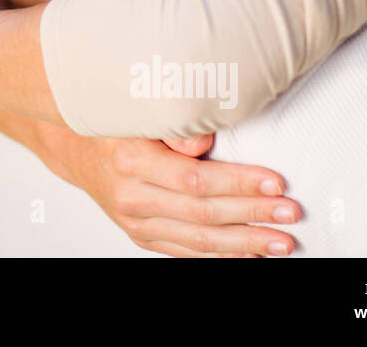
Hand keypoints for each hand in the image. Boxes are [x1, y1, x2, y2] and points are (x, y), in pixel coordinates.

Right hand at [52, 131, 300, 256]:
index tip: (276, 182)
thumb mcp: (138, 110)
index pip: (194, 180)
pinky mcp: (141, 237)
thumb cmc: (116, 124)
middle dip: (252, 215)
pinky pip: (186, 252)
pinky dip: (220, 256)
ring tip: (281, 241)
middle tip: (290, 213)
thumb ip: (173, 124)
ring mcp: (135, 222)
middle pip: (202, 213)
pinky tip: (250, 255)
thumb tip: (206, 140)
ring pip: (197, 240)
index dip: (238, 183)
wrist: (76, 150)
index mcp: (131, 160)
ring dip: (245, 243)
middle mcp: (131, 196)